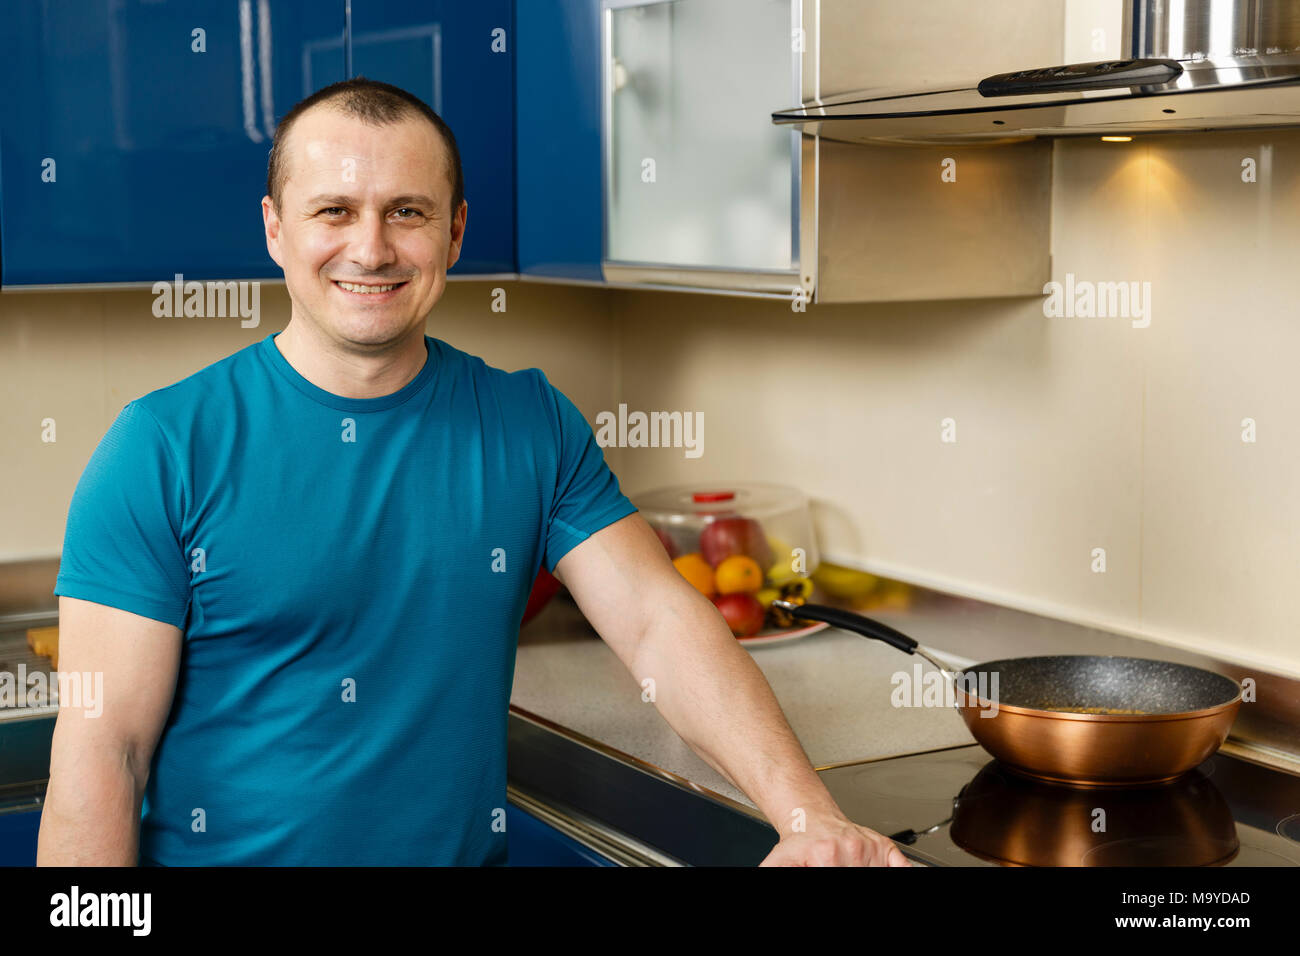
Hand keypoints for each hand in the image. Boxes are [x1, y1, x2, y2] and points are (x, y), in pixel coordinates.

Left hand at [758, 813, 911, 866]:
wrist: (810, 817)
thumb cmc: (799, 843)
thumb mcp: (780, 861)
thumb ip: (773, 870)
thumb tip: (769, 873)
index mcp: (826, 857)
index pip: (835, 873)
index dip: (828, 873)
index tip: (825, 871)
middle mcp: (851, 851)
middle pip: (857, 874)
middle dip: (849, 875)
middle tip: (840, 868)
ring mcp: (869, 849)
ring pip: (877, 872)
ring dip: (868, 871)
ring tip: (850, 865)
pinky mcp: (884, 846)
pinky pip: (902, 865)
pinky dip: (902, 870)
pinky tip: (882, 869)